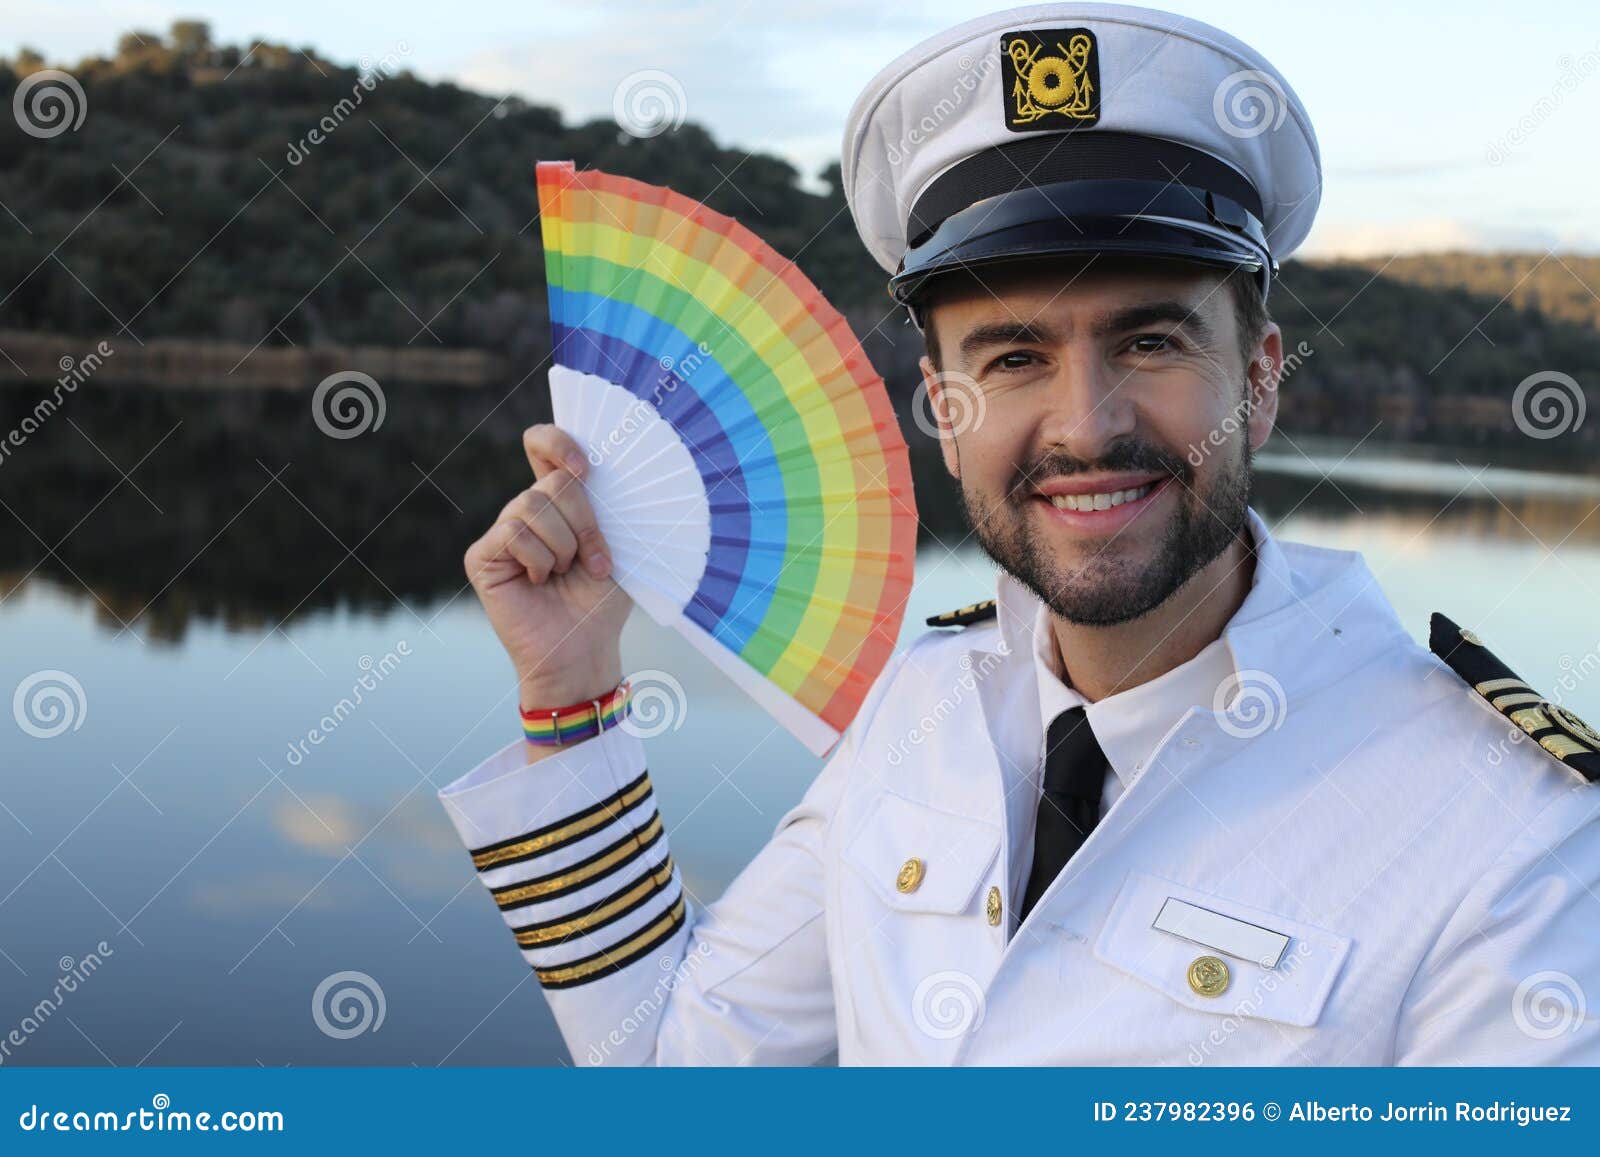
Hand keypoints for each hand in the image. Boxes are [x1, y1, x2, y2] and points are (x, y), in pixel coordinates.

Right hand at [464, 425, 631, 710]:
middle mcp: (526, 510)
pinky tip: (539, 583)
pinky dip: (539, 560)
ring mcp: (502, 532)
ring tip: (564, 575)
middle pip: (554, 481)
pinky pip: (514, 533)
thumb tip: (591, 471)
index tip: (585, 468)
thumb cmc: (601, 601)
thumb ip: (600, 504)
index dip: (558, 442)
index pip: (543, 445)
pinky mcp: (482, 556)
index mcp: (559, 501)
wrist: (584, 648)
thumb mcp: (613, 545)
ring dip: (564, 547)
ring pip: (534, 505)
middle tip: (594, 560)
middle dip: (585, 522)